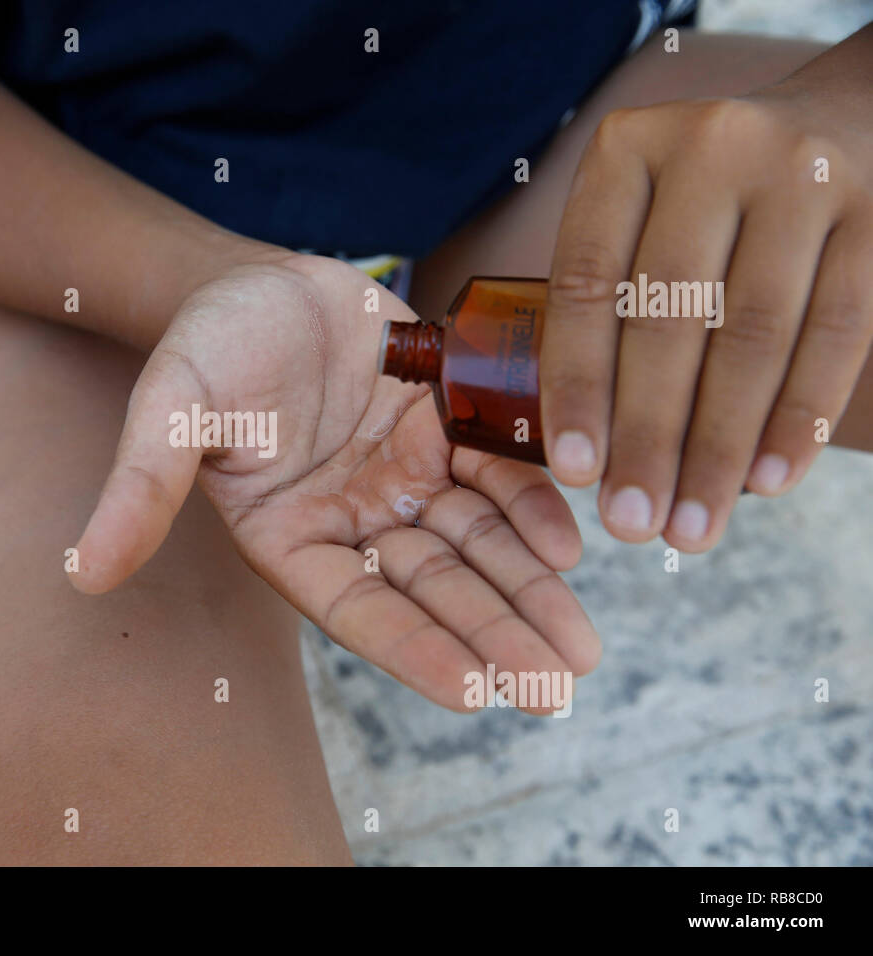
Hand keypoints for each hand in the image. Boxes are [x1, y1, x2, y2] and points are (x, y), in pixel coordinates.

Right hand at [71, 254, 599, 712]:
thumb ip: (141, 487)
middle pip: (434, 591)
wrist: (260, 276)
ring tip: (581, 647)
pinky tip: (571, 542)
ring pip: (476, 545)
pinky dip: (533, 507)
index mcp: (289, 539)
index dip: (415, 648)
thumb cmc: (207, 341)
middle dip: (495, 637)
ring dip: (530, 592)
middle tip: (557, 686)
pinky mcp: (443, 432)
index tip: (475, 692)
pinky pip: (497, 475)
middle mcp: (353, 523)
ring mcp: (402, 481)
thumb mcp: (171, 407)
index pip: (358, 608)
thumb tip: (85, 572)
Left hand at [542, 43, 872, 550]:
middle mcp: (713, 148)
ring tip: (691, 528)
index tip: (572, 471)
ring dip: (720, 448)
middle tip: (631, 524)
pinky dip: (799, 417)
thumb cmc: (706, 198)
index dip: (579, 384)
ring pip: (754, 337)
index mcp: (628, 149)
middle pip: (670, 318)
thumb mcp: (640, 212)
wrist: (841, 115)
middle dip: (648, 437)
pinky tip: (768, 482)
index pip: (587, 283)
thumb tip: (587, 448)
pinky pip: (838, 333)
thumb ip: (609, 298)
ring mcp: (802, 176)